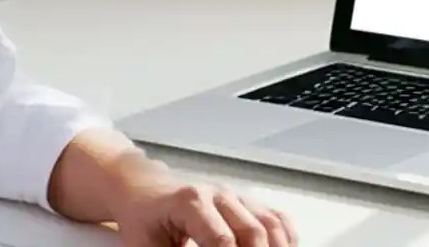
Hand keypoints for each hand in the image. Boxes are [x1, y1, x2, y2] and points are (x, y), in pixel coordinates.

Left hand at [110, 161, 296, 246]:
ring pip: (270, 222)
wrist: (143, 188)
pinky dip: (285, 236)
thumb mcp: (144, 245)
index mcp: (191, 202)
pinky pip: (275, 216)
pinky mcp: (245, 202)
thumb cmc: (143, 217)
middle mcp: (219, 194)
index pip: (221, 239)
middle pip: (253, 231)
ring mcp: (236, 196)